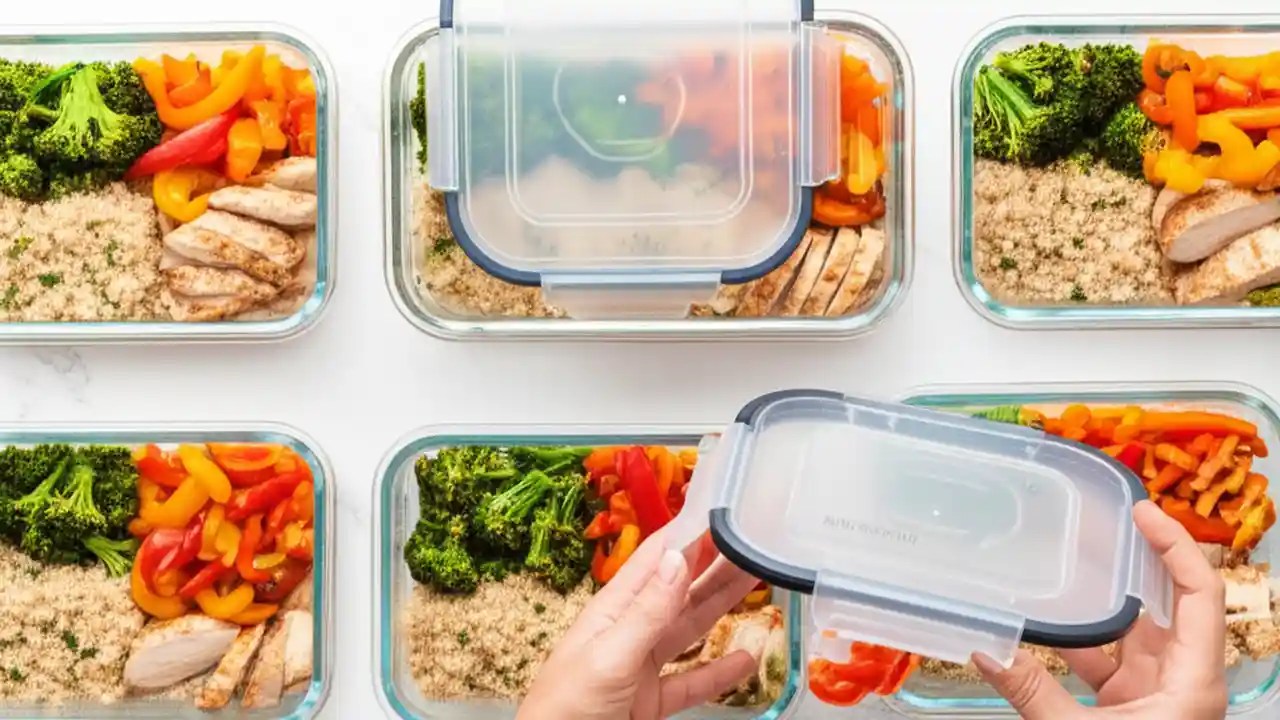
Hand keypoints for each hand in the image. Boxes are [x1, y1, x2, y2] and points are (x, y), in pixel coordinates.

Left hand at [518, 529, 760, 719]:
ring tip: (755, 579)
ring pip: (689, 628)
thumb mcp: (610, 656)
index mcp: (612, 610)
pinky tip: (745, 659)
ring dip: (721, 605)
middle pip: (679, 590)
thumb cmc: (567, 706)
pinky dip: (718, 672)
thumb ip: (648, 611)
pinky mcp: (650, 702)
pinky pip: (691, 681)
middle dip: (714, 564)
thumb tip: (678, 556)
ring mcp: (640, 667)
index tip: (721, 510)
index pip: (654, 560)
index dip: (686, 534)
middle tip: (752, 540)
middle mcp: (629, 631)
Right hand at [974, 500, 1228, 718]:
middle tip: (1109, 522)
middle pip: (1170, 606)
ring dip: (1098, 607)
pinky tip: (1043, 630)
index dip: (1176, 547)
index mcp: (1195, 684)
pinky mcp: (1132, 713)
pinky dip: (1077, 647)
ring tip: (1063, 568)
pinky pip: (1106, 666)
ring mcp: (1158, 698)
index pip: (1201, 595)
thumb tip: (986, 649)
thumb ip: (1033, 694)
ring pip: (1132, 636)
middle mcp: (1184, 684)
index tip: (1144, 512)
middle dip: (1138, 563)